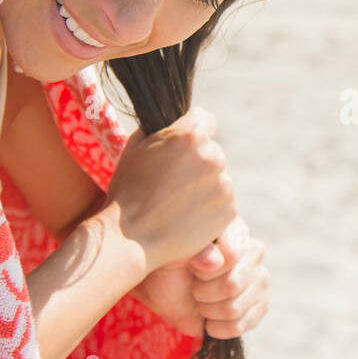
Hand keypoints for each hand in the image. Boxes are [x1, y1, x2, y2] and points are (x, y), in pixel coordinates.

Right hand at [106, 106, 236, 272]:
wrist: (132, 239)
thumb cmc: (128, 192)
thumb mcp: (136, 147)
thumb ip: (162, 130)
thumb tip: (177, 123)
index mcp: (191, 135)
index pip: (205, 119)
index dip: (190, 133)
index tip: (181, 148)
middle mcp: (213, 156)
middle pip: (211, 151)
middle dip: (196, 162)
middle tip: (171, 183)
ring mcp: (224, 184)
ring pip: (217, 177)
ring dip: (203, 186)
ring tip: (175, 203)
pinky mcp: (229, 209)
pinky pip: (222, 201)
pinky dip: (209, 208)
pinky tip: (185, 216)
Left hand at [128, 216, 269, 339]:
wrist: (167, 292)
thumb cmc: (169, 266)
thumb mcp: (174, 253)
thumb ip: (195, 250)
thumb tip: (216, 261)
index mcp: (236, 230)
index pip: (232, 255)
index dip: (206, 270)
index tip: (191, 268)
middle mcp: (254, 252)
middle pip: (232, 285)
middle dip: (203, 293)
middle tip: (194, 287)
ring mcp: (260, 279)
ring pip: (233, 308)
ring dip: (208, 310)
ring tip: (201, 300)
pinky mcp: (261, 305)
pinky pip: (240, 326)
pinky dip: (217, 328)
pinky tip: (210, 318)